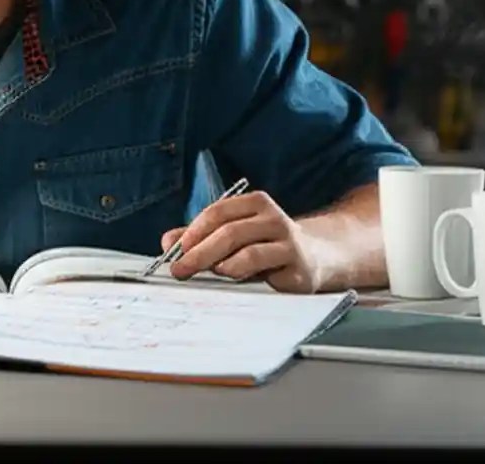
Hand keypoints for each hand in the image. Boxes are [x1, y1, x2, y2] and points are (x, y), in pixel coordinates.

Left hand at [159, 190, 322, 292]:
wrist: (317, 258)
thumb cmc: (265, 245)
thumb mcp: (233, 234)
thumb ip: (199, 236)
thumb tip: (168, 243)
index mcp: (255, 204)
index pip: (218, 212)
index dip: (193, 231)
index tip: (174, 250)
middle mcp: (274, 219)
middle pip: (229, 233)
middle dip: (199, 253)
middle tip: (179, 270)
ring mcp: (289, 244)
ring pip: (248, 253)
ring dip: (221, 265)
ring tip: (207, 274)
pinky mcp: (299, 270)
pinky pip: (266, 274)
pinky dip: (244, 277)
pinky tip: (232, 280)